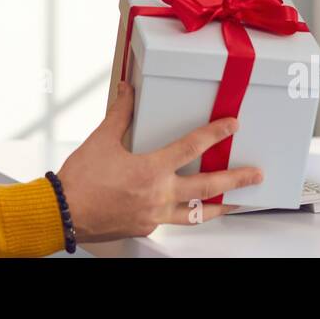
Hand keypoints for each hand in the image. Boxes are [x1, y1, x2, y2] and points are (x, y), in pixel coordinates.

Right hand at [55, 80, 263, 243]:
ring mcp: (154, 215)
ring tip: (236, 204)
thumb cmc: (80, 180)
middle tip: (255, 176)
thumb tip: (127, 91)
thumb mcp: (101, 140)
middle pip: (207, 188)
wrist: (63, 212)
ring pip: (196, 214)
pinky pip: (172, 220)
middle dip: (235, 180)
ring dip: (219, 207)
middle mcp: (158, 194)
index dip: (214, 134)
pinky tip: (187, 210)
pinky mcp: (145, 227)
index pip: (192, 148)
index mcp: (150, 170)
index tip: (231, 125)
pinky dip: (184, 214)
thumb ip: (120, 114)